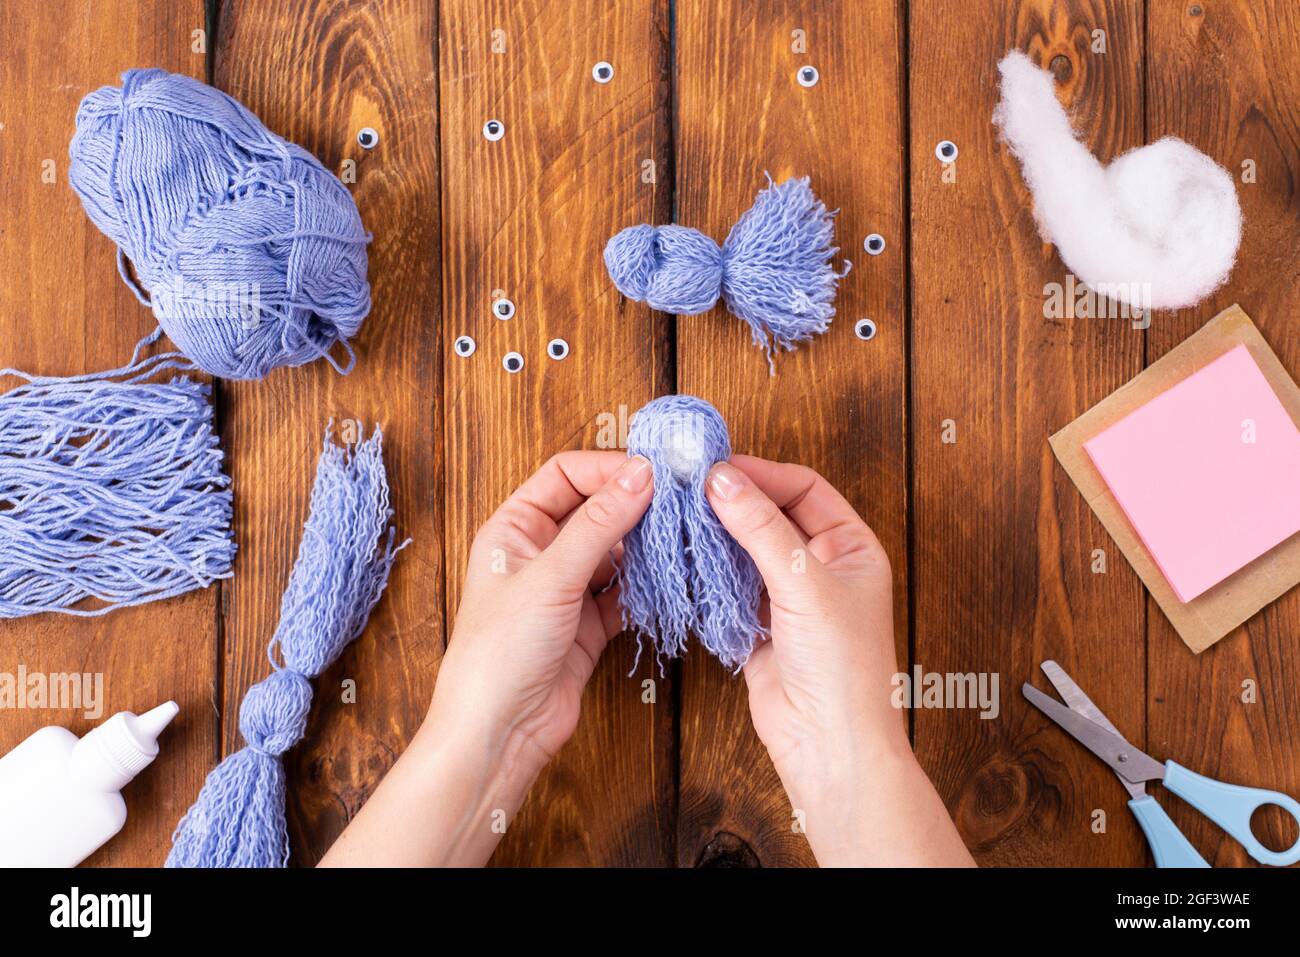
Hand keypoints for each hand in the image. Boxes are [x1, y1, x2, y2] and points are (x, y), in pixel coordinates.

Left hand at [321, 452, 651, 866]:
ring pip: (615, 551)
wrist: (500, 732)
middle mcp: (539, 553)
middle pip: (595, 510)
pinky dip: (647, 586)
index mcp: (514, 528)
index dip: (608, 469)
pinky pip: (625, 591)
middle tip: (678, 502)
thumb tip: (641, 476)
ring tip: (678, 539)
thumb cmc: (500, 650)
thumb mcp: (551, 577)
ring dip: (644, 546)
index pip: (566, 475)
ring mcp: (566, 589)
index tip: (654, 472)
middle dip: (634, 505)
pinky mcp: (589, 624)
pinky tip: (668, 580)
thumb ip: (599, 524)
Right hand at [706, 456, 973, 866]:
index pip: (803, 488)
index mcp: (851, 546)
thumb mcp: (803, 584)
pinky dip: (707, 571)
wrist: (829, 744)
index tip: (715, 467)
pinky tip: (684, 558)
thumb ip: (760, 527)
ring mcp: (789, 596)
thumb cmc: (842, 666)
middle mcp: (822, 565)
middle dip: (732, 501)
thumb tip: (721, 479)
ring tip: (678, 518)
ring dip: (715, 535)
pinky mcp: (760, 624)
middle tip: (686, 487)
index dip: (761, 474)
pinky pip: (730, 585)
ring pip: (746, 549)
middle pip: (771, 514)